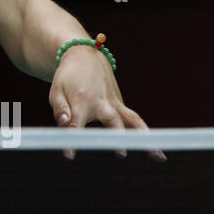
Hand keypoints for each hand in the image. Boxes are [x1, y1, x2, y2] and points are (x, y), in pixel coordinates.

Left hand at [49, 46, 166, 161]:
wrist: (86, 57)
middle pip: (111, 122)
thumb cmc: (67, 78)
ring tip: (157, 156)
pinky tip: (158, 153)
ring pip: (132, 121)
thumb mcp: (56, 91)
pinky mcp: (121, 106)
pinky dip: (145, 134)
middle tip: (122, 153)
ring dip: (144, 138)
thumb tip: (65, 124)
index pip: (76, 124)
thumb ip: (60, 109)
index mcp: (81, 101)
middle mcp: (101, 103)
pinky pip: (135, 121)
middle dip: (116, 137)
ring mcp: (115, 104)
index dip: (73, 140)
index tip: (70, 156)